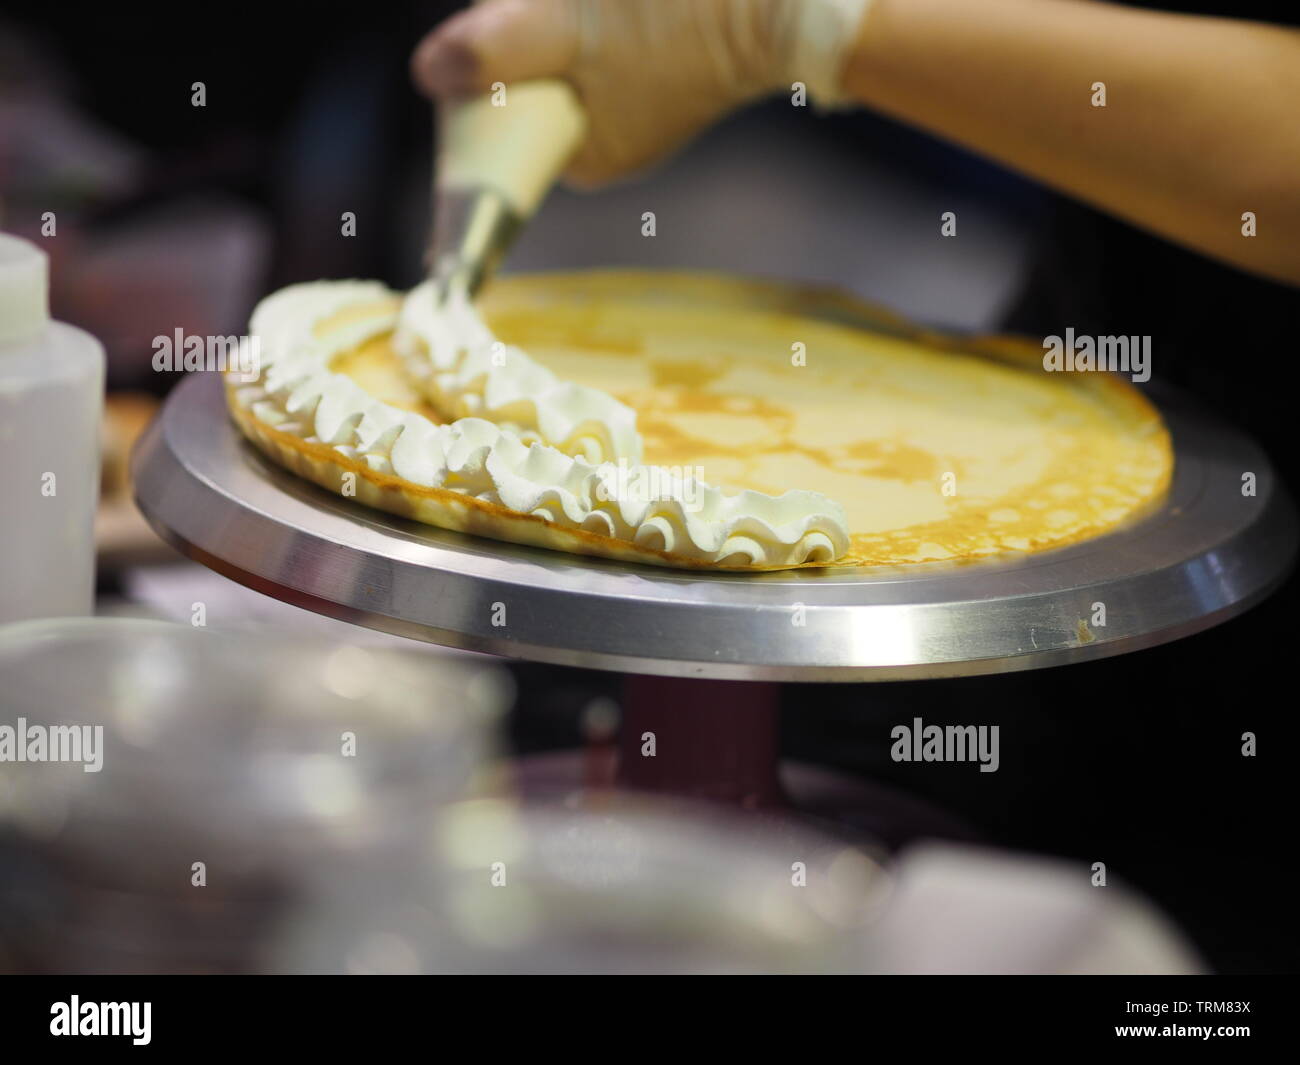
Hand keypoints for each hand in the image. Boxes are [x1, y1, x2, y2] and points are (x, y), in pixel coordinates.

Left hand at [412, 0, 867, 186]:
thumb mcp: (567, 29)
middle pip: (529, 83)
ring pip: (566, 59)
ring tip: (591, 6)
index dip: (485, 57)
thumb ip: (491, 51)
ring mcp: (641, 111)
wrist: (793, 5)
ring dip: (561, 22)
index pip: (498, 113)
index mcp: (584, 157)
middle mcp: (609, 146)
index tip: (511, 19)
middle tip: (562, 6)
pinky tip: (616, 7)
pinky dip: (595, 22)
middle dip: (527, 33)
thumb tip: (425, 73)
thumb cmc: (679, 20)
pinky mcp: (666, 75)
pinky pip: (605, 51)